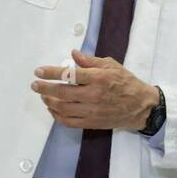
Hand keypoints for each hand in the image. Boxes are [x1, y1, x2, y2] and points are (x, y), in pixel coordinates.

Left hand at [31, 50, 158, 130]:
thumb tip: (73, 54)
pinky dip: (57, 116)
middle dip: (44, 88)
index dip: (51, 72)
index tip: (39, 71)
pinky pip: (69, 122)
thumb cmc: (126, 83)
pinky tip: (53, 109)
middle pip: (62, 93)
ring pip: (62, 108)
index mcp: (98, 78)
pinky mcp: (92, 123)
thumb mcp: (111, 65)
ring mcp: (92, 111)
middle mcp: (93, 95)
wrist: (141, 106)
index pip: (69, 74)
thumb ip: (90, 60)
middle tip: (35, 85)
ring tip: (43, 96)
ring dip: (49, 102)